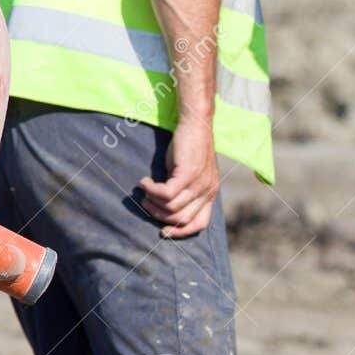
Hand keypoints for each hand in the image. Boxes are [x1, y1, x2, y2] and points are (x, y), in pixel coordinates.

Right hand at [139, 118, 219, 238]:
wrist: (196, 123)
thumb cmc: (189, 147)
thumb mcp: (189, 173)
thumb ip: (183, 191)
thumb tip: (164, 206)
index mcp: (210, 194)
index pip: (200, 223)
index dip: (182, 231)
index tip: (164, 231)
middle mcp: (207, 192)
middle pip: (182, 218)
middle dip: (160, 215)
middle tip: (146, 203)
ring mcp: (199, 184)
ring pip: (172, 207)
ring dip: (153, 202)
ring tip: (144, 191)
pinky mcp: (188, 174)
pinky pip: (166, 193)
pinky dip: (152, 190)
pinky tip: (145, 182)